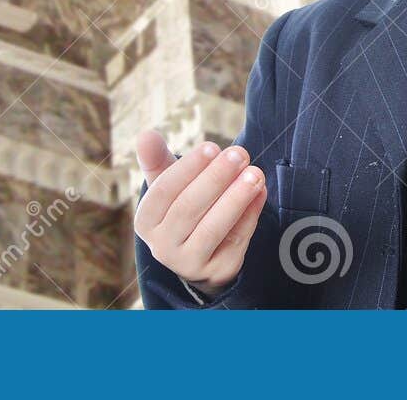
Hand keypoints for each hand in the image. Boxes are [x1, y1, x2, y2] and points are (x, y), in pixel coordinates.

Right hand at [134, 128, 266, 293]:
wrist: (199, 254)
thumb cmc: (181, 207)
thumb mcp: (168, 184)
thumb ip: (157, 159)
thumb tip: (146, 135)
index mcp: (146, 222)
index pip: (164, 191)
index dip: (189, 168)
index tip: (212, 146)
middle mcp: (162, 247)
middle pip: (189, 209)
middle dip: (216, 178)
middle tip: (239, 153)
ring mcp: (190, 264)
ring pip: (214, 228)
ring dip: (236, 198)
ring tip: (255, 173)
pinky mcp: (218, 272)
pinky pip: (236, 240)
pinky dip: (250, 214)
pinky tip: (260, 192)